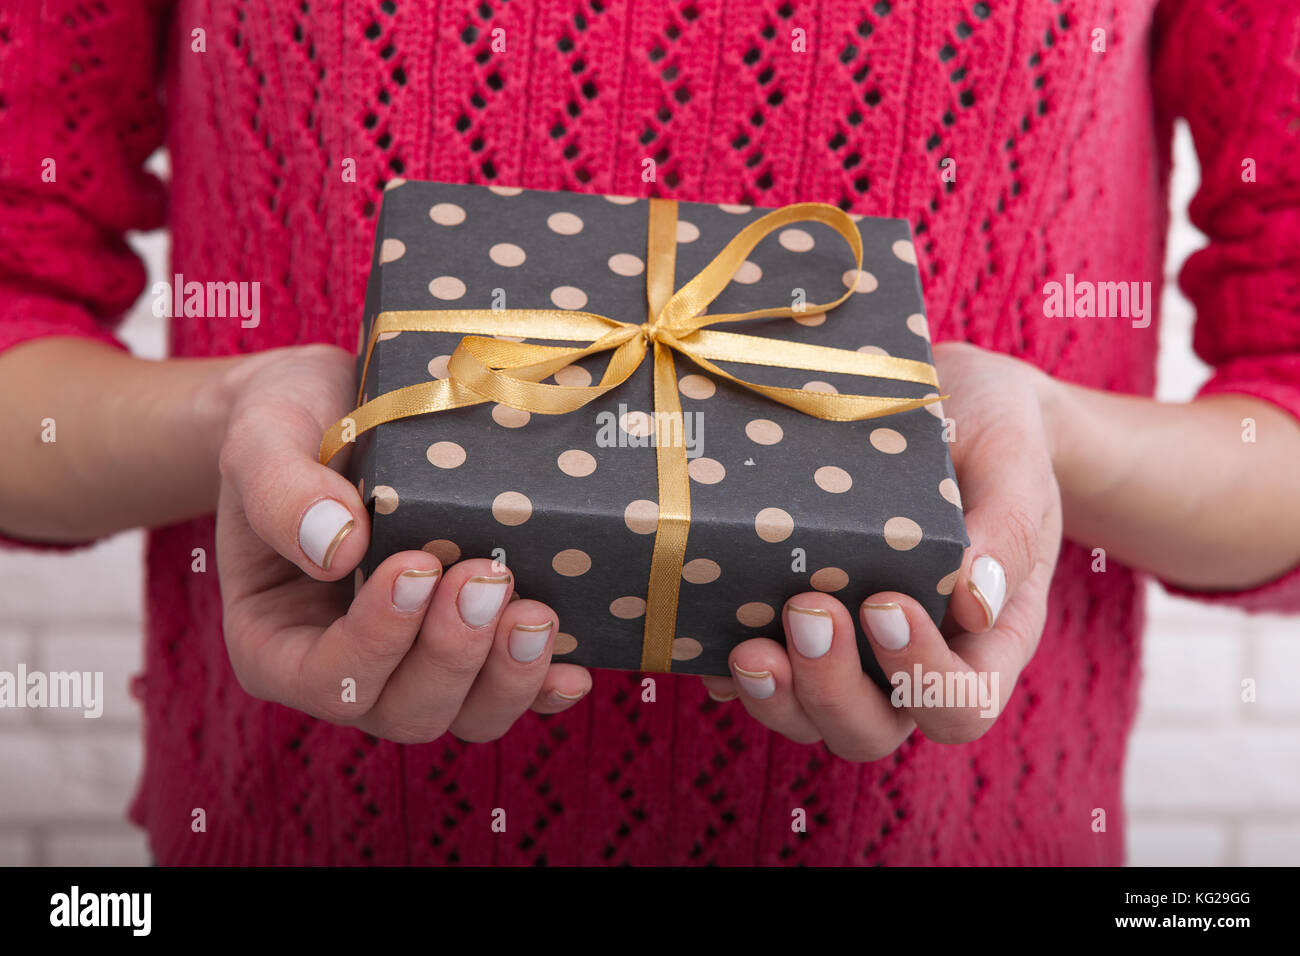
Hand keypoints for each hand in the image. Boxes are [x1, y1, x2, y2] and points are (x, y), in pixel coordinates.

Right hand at [214, 344, 590, 742]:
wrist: (339, 402)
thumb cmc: (288, 422)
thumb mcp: (263, 437)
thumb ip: (281, 490)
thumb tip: (338, 549)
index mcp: (277, 642)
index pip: (327, 680)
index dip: (377, 640)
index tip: (416, 567)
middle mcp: (350, 670)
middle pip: (406, 711)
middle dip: (452, 655)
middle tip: (487, 579)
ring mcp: (417, 665)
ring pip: (466, 717)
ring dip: (507, 677)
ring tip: (536, 614)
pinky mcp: (475, 645)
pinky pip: (512, 691)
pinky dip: (545, 686)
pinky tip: (576, 665)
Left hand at [699, 341, 1062, 759]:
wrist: (946, 390)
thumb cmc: (991, 428)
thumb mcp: (1012, 460)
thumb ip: (1006, 527)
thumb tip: (973, 602)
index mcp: (987, 634)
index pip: (961, 704)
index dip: (920, 675)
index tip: (884, 603)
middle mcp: (914, 657)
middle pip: (874, 729)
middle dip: (832, 689)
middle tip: (809, 612)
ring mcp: (849, 649)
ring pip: (809, 718)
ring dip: (776, 697)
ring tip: (748, 647)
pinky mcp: (790, 625)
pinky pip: (756, 677)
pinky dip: (726, 670)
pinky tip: (710, 635)